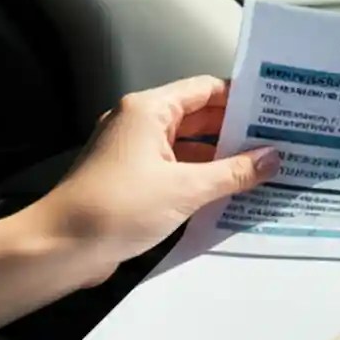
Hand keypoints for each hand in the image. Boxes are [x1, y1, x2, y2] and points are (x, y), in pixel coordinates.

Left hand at [18, 76, 278, 284]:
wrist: (58, 249)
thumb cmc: (117, 207)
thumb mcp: (185, 189)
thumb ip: (234, 172)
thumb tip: (274, 158)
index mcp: (149, 111)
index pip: (206, 90)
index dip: (242, 98)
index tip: (278, 110)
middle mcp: (141, 124)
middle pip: (200, 118)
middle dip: (238, 131)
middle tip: (282, 142)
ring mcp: (136, 154)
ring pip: (190, 147)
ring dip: (223, 158)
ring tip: (267, 169)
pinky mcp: (134, 181)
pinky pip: (178, 171)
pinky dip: (204, 179)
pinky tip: (234, 193)